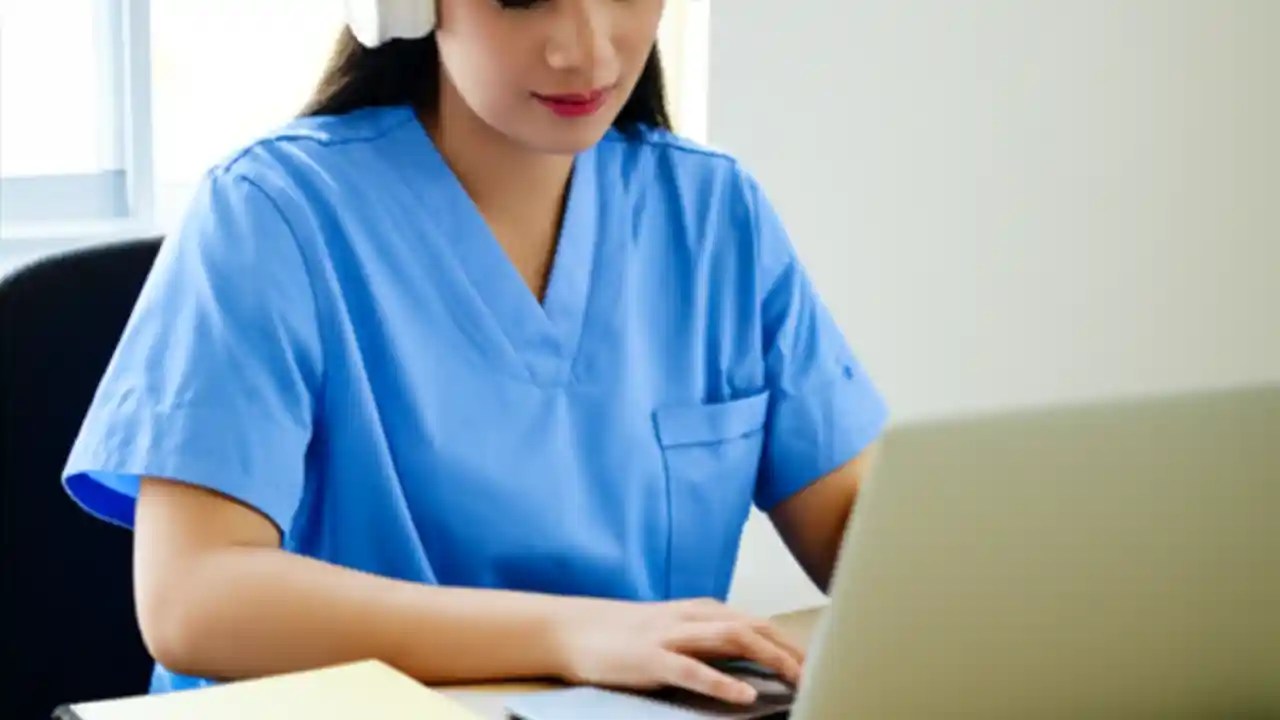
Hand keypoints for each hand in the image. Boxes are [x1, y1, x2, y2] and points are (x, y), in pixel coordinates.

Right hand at [550, 597, 805, 704]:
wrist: (572, 629)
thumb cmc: (626, 636)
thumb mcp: (675, 632)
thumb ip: (710, 641)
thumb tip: (753, 661)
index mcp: (702, 611)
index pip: (759, 622)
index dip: (792, 642)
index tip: (822, 662)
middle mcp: (692, 617)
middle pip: (755, 627)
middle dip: (792, 650)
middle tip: (824, 673)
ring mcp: (671, 636)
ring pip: (733, 639)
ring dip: (771, 659)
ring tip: (800, 679)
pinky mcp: (651, 658)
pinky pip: (693, 670)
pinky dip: (722, 682)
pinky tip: (745, 695)